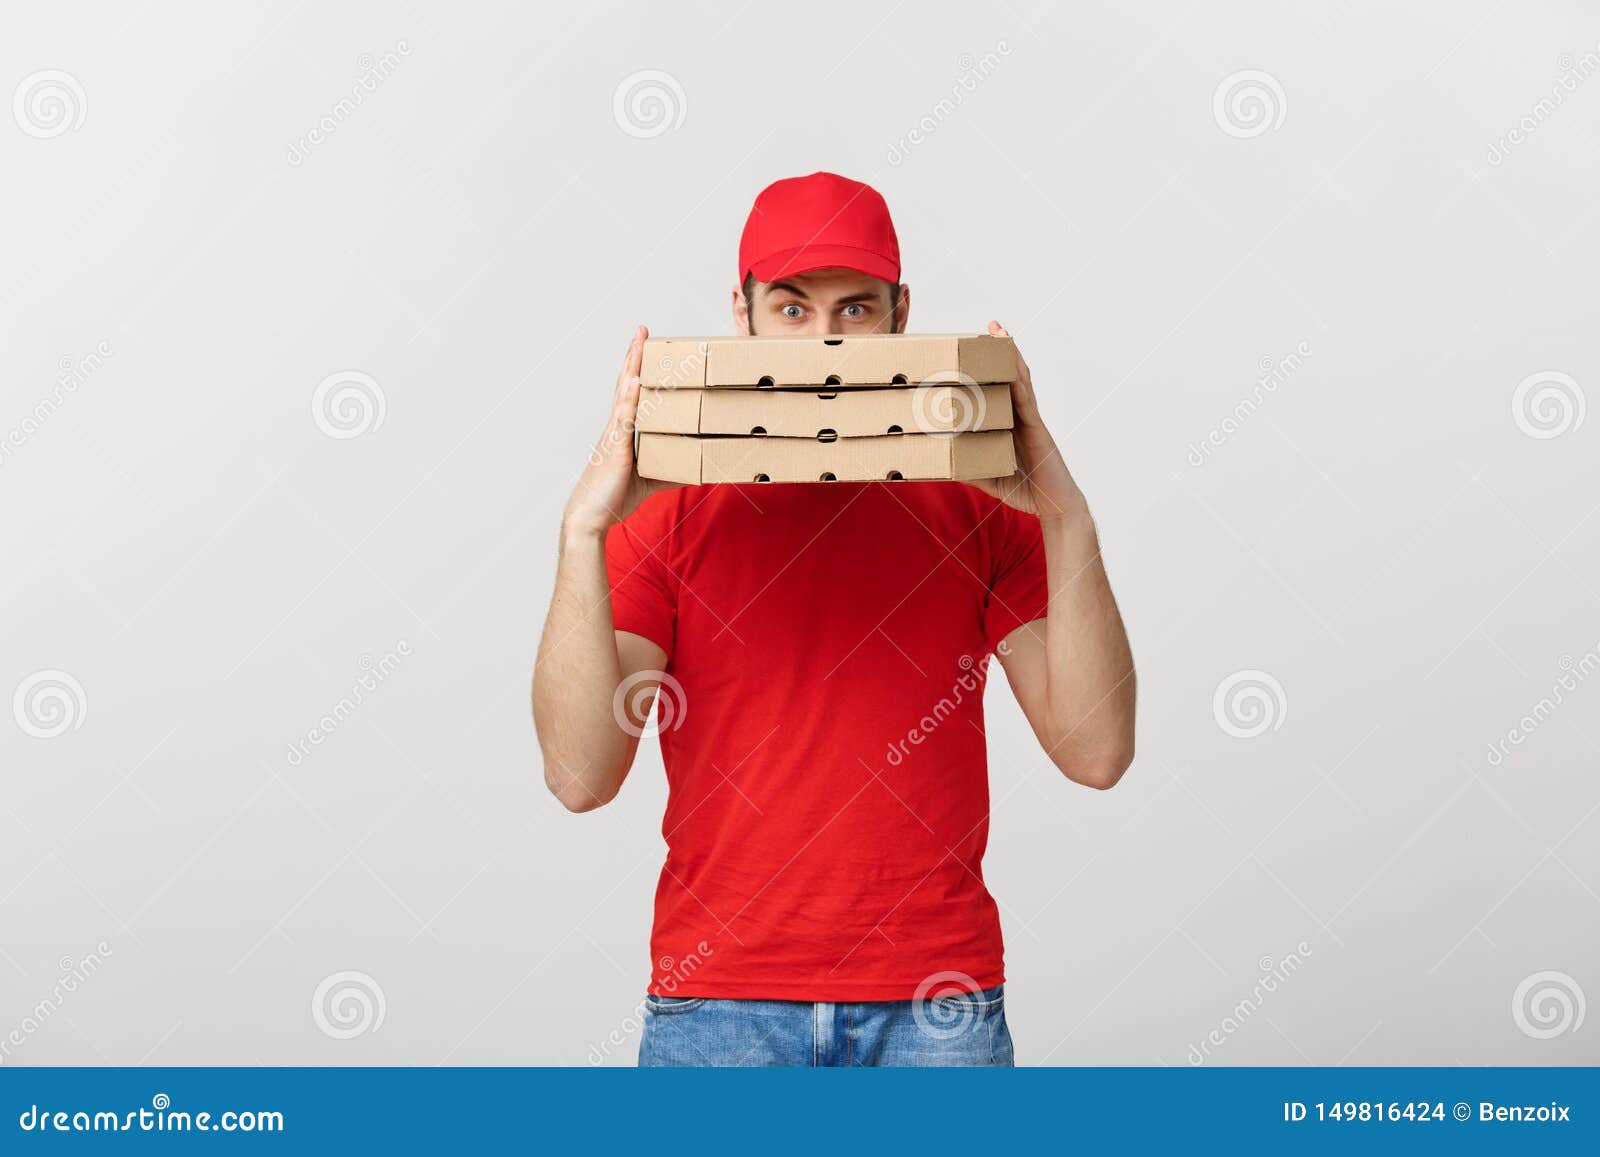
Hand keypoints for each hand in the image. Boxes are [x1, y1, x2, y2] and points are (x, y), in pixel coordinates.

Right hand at [563, 325, 680, 536]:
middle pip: (625, 383)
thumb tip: (695, 470)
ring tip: (640, 341)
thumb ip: (670, 471)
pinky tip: (635, 380)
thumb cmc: (613, 498)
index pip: (630, 394)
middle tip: (643, 330)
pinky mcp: (615, 447)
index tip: (644, 346)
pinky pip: (623, 417)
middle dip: (634, 356)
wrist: (591, 518)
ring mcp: (614, 434)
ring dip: (632, 366)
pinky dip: (629, 398)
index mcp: (622, 432)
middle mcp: (616, 427)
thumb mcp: (649, 482)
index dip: (636, 370)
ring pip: (624, 393)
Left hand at [965, 320, 1084, 521]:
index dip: (989, 368)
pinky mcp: (1038, 430)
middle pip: (1010, 377)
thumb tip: (940, 466)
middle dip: (1000, 351)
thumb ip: (967, 468)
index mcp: (1009, 424)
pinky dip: (1020, 383)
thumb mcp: (987, 477)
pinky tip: (1013, 368)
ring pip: (1020, 381)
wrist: (1054, 506)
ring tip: (999, 332)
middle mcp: (1021, 417)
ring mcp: (1031, 421)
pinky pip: (1027, 402)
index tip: (976, 347)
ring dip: (1010, 355)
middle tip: (988, 327)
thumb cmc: (1025, 490)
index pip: (998, 389)